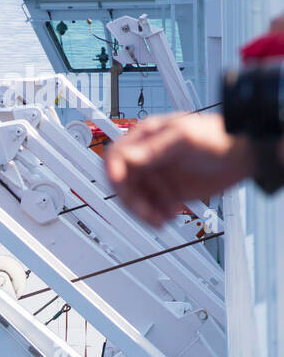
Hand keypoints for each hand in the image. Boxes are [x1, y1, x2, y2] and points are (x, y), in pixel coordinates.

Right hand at [105, 112, 255, 225]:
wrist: (243, 158)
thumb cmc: (220, 138)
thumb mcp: (185, 138)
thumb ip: (155, 148)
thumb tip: (128, 158)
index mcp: (148, 137)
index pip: (117, 156)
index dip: (114, 172)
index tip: (120, 187)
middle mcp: (147, 157)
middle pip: (122, 184)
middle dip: (132, 201)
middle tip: (148, 213)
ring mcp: (155, 176)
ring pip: (134, 200)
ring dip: (144, 213)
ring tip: (162, 218)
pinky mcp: (165, 192)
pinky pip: (149, 209)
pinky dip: (155, 216)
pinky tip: (170, 215)